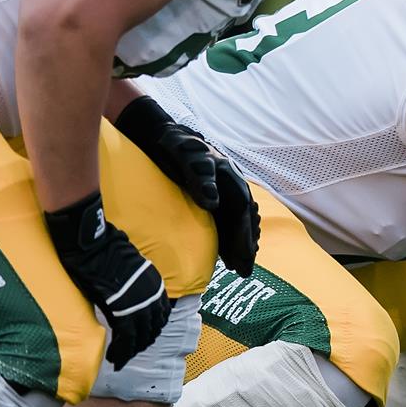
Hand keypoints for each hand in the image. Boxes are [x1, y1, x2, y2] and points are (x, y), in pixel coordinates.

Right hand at [43, 191, 172, 368]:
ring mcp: (139, 304)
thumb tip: (128, 292)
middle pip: (153, 328)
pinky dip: (121, 350)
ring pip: (141, 336)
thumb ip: (133, 282)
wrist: (93, 247)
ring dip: (131, 350)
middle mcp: (152, 295)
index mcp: (154, 283)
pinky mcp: (123, 311)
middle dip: (143, 342)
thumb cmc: (104, 251)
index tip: (144, 337)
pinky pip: (126, 338)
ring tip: (121, 358)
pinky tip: (114, 357)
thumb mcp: (128, 266)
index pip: (162, 313)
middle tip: (131, 352)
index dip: (153, 328)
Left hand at [113, 97, 260, 276]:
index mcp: (228, 175)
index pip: (242, 208)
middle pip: (242, 219)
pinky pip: (222, 221)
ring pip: (234, 221)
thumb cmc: (173, 144)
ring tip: (239, 268)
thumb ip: (200, 176)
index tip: (246, 253)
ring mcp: (219, 192)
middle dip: (245, 244)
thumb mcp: (185, 155)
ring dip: (238, 244)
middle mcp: (228, 185)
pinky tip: (224, 255)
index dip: (245, 232)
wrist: (159, 135)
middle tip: (246, 271)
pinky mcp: (208, 198)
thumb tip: (213, 202)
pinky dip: (226, 238)